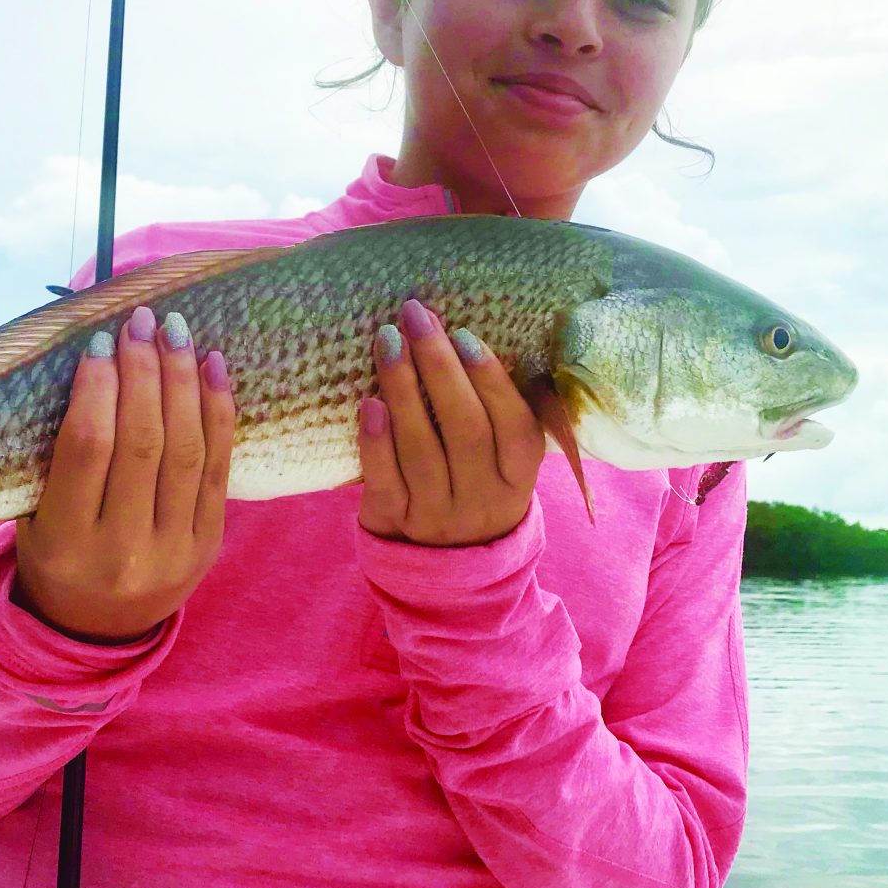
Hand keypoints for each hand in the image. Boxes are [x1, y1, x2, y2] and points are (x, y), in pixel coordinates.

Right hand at [14, 305, 234, 642]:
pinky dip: (219, 411)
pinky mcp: (210, 544)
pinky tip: (213, 366)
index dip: (97, 386)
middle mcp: (123, 550)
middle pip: (143, 442)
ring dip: (183, 381)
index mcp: (66, 542)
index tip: (99, 340)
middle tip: (141, 322)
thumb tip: (88, 361)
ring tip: (176, 332)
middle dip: (144, 372)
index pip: (87, 448)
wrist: (95, 634)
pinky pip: (219, 467)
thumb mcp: (31, 517)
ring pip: (186, 450)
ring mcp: (175, 550)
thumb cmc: (53, 557)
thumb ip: (53, 456)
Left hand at [357, 299, 544, 546]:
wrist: (447, 570)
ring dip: (402, 390)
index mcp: (517, 476)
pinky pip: (385, 480)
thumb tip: (454, 334)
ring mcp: (438, 515)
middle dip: (439, 367)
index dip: (492, 380)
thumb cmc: (474, 487)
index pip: (513, 426)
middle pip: (464, 429)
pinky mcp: (396, 522)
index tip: (464, 335)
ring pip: (421, 450)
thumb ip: (491, 410)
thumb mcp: (500, 460)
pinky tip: (369, 403)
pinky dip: (376, 442)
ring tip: (387, 342)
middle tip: (416, 317)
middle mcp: (482, 498)